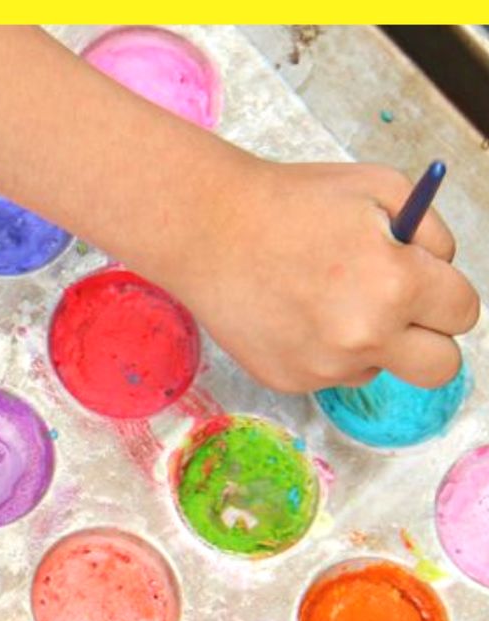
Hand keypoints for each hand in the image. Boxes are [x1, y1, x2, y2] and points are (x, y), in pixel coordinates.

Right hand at [169, 156, 479, 392]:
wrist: (209, 231)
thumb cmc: (290, 202)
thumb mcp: (377, 187)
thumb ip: (429, 230)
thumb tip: (443, 268)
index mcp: (396, 284)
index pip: (463, 314)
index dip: (449, 295)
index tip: (432, 289)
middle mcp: (366, 336)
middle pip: (442, 368)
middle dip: (434, 341)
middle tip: (407, 316)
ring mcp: (326, 366)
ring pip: (380, 369)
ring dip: (370, 343)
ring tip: (326, 298)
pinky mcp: (291, 381)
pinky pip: (332, 374)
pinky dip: (325, 350)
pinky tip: (295, 312)